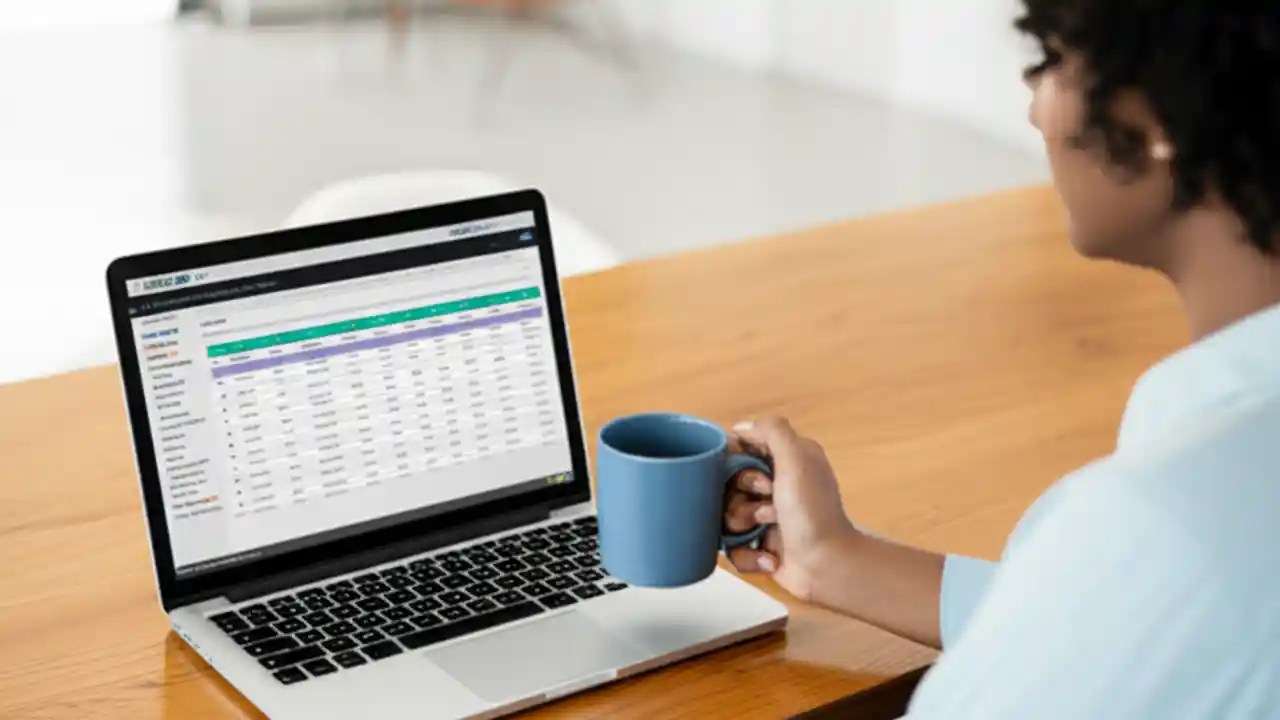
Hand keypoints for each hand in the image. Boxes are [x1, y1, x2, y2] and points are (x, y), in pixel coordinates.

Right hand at [723, 416, 857, 600]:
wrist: (826, 565)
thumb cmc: (812, 510)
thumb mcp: (797, 458)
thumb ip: (772, 430)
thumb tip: (741, 428)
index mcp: (785, 462)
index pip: (740, 451)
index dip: (738, 462)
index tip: (753, 473)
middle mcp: (775, 487)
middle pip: (727, 484)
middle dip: (742, 496)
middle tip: (768, 502)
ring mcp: (765, 518)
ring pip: (725, 516)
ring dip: (744, 524)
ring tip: (768, 528)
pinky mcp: (759, 546)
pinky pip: (732, 548)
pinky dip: (749, 554)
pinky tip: (769, 556)